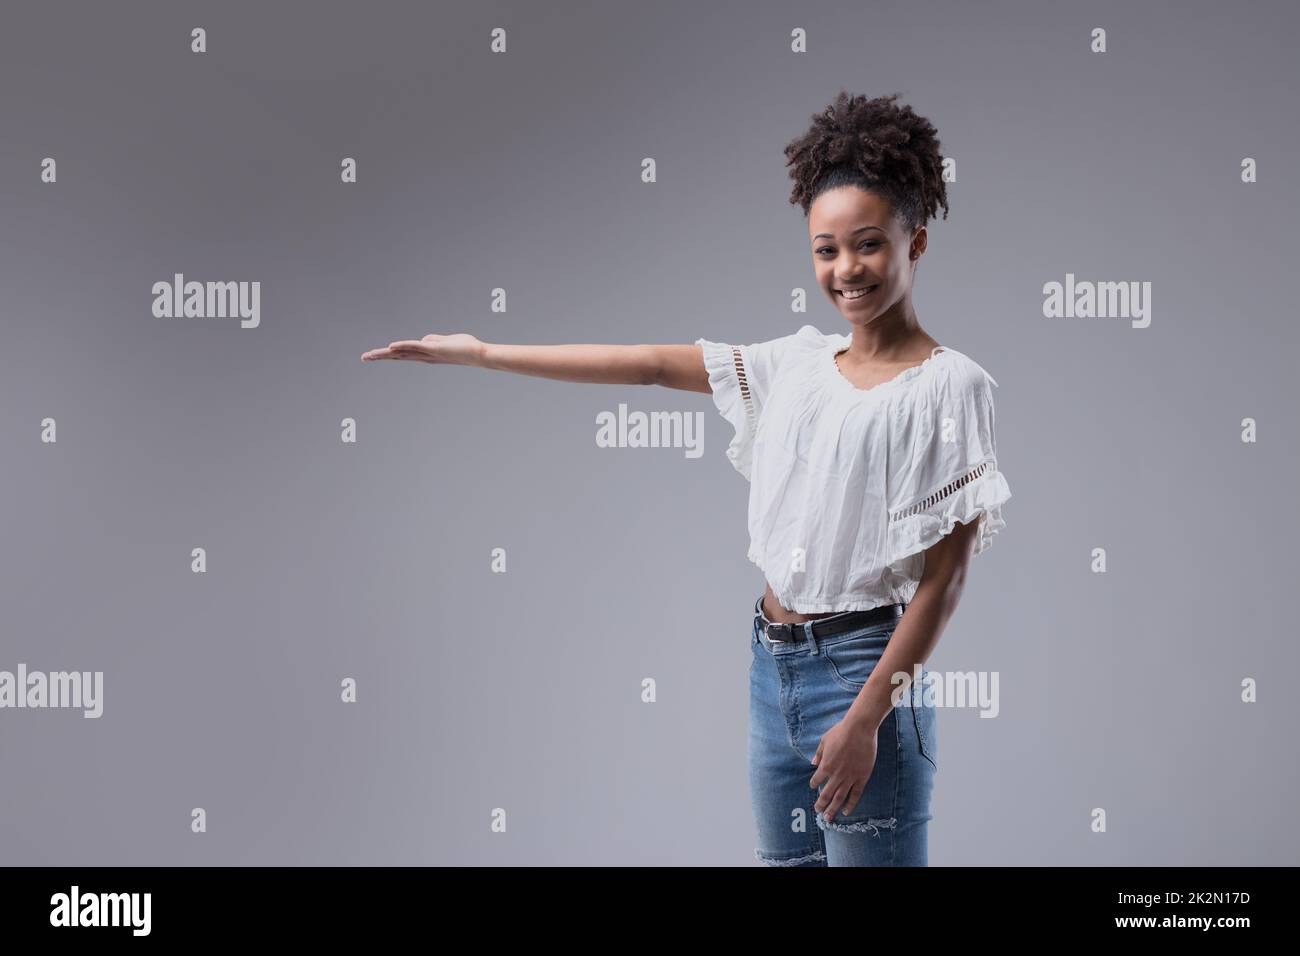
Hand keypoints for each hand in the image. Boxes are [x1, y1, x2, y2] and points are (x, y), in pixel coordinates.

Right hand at [361, 333, 483, 365]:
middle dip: (381, 356)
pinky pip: (416, 347)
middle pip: (398, 356)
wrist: (479, 354)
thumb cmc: (465, 348)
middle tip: (364, 358)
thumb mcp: (445, 342)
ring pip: (403, 353)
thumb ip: (434, 340)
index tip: (373, 355)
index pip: (403, 354)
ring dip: (386, 353)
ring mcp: (429, 354)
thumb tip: (423, 340)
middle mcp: (424, 357)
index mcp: (426, 355)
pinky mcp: (435, 349)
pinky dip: (403, 346)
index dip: (388, 354)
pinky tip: (391, 346)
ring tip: (370, 355)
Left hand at [809, 715, 879, 822]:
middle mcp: (836, 774)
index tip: (813, 787)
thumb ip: (819, 754)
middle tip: (818, 812)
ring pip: (840, 798)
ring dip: (833, 809)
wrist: (860, 729)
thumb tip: (813, 763)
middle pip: (826, 794)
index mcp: (826, 765)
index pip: (816, 780)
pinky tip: (846, 812)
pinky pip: (855, 795)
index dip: (814, 784)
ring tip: (828, 818)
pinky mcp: (862, 777)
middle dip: (821, 804)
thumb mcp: (825, 740)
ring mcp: (850, 777)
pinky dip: (850, 804)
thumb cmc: (841, 732)